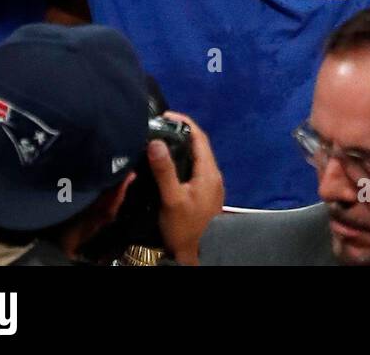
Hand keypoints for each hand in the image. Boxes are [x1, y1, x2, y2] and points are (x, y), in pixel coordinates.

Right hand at [151, 110, 223, 265]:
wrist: (199, 253)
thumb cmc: (186, 227)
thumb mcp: (172, 198)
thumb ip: (165, 170)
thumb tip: (156, 141)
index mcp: (209, 171)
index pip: (199, 137)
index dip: (184, 122)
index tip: (165, 115)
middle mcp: (212, 174)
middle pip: (198, 145)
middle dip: (180, 133)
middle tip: (158, 127)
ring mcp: (209, 184)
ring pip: (195, 158)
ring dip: (180, 148)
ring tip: (158, 142)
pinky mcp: (203, 193)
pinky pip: (193, 169)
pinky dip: (181, 162)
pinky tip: (165, 166)